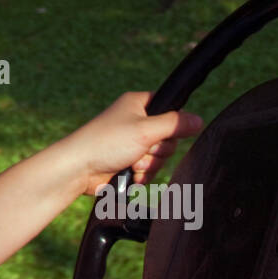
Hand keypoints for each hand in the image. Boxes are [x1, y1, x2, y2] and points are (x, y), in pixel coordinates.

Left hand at [54, 91, 203, 197]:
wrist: (79, 169)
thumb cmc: (106, 142)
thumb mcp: (145, 129)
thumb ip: (174, 124)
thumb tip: (199, 120)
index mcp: (138, 104)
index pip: (169, 107)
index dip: (172, 122)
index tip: (164, 132)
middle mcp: (136, 121)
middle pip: (169, 137)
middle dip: (158, 150)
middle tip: (142, 149)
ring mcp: (132, 142)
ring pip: (160, 156)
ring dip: (149, 164)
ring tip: (131, 162)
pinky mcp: (128, 161)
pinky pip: (149, 170)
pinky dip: (142, 175)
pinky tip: (129, 174)